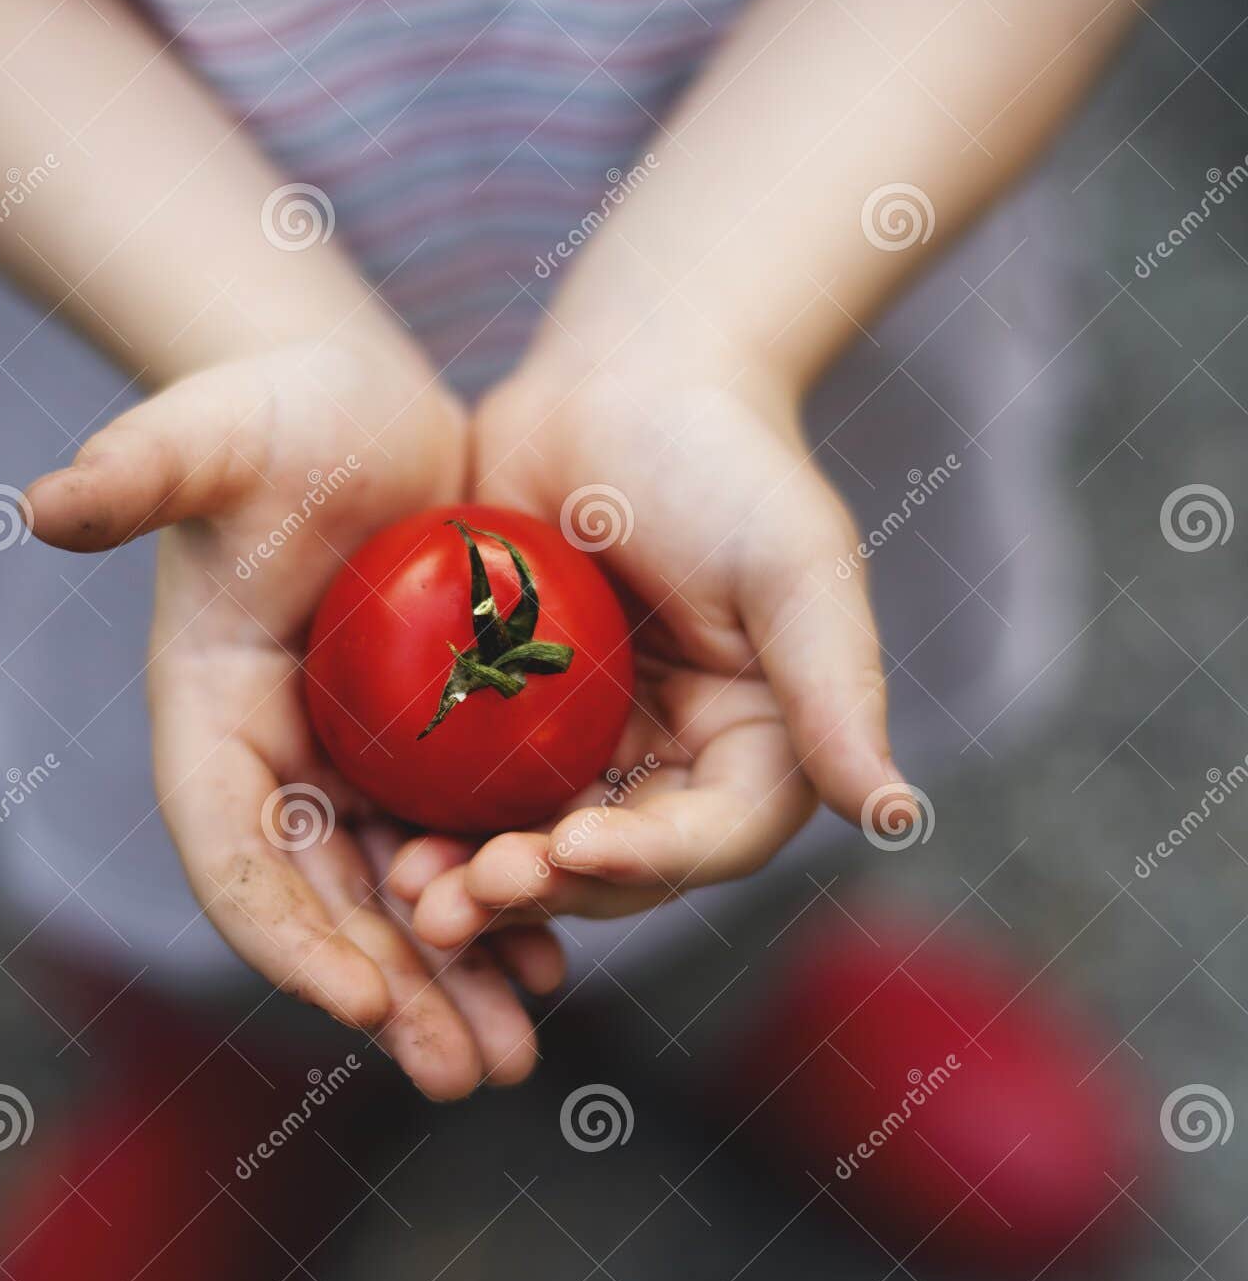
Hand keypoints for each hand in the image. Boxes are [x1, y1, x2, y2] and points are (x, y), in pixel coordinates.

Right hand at [25, 342, 556, 1098]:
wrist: (352, 406)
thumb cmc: (276, 411)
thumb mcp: (211, 434)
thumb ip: (135, 472)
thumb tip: (43, 506)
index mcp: (209, 719)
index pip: (234, 854)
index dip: (289, 934)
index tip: (362, 1003)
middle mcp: (273, 763)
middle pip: (325, 907)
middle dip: (394, 996)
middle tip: (470, 1075)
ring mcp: (346, 764)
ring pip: (398, 902)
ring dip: (454, 983)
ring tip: (520, 1055)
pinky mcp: (417, 750)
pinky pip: (456, 851)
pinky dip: (499, 910)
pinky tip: (553, 957)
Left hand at [389, 349, 911, 951]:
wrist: (619, 383)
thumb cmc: (723, 459)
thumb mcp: (793, 566)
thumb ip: (836, 691)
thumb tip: (900, 817)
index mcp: (754, 754)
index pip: (707, 840)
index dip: (643, 863)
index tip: (569, 850)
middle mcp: (671, 771)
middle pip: (608, 867)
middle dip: (538, 892)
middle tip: (459, 897)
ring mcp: (583, 753)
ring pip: (530, 847)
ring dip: (475, 884)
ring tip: (410, 892)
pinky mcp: (508, 727)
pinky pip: (468, 793)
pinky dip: (430, 823)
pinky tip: (380, 839)